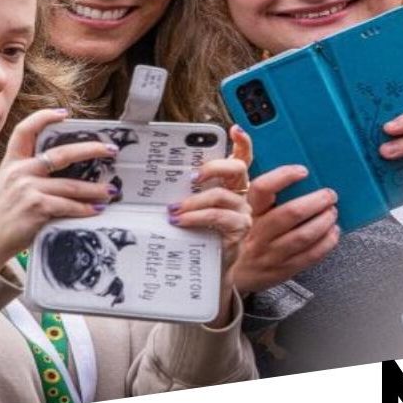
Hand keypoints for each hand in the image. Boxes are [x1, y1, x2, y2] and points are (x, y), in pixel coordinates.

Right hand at [0, 109, 117, 268]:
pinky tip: (96, 210)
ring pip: (71, 185)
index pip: (24, 130)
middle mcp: (19, 171)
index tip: (63, 114)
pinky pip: (68, 205)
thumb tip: (69, 165)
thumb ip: (31, 171)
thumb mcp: (11, 184)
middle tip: (110, 150)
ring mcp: (27, 188)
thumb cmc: (4, 213)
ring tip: (110, 190)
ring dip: (94, 189)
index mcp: (12, 162)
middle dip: (91, 150)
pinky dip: (85, 208)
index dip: (43, 118)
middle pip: (61, 154)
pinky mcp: (36, 207)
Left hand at [170, 125, 253, 325]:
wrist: (206, 272)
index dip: (242, 142)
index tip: (234, 129)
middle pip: (238, 169)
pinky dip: (197, 217)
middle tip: (192, 176)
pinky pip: (219, 217)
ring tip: (175, 210)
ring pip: (222, 195)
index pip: (243, 158)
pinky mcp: (238, 231)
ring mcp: (242, 214)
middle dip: (213, 167)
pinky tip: (182, 221)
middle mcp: (241, 196)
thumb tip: (160, 177)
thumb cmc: (195, 237)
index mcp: (231, 186)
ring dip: (194, 201)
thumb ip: (184, 192)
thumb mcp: (188, 209)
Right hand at [230, 164, 339, 292]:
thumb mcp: (243, 212)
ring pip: (303, 235)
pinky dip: (326, 242)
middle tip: (329, 194)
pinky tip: (332, 233)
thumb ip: (262, 193)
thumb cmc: (244, 237)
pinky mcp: (283, 269)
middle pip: (290, 213)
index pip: (262, 189)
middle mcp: (258, 233)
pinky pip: (310, 256)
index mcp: (248, 213)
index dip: (283, 176)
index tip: (302, 171)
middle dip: (316, 201)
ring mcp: (271, 253)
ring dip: (324, 221)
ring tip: (332, 212)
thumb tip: (292, 170)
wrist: (234, 276)